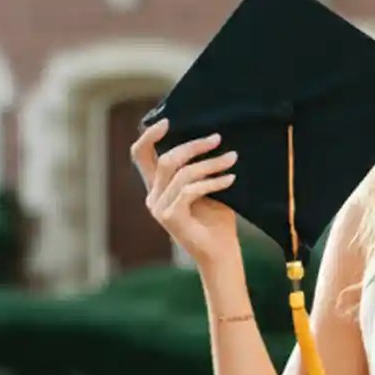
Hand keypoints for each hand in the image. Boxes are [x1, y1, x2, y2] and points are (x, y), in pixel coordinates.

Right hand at [130, 119, 239, 265]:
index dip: (149, 136)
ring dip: (211, 163)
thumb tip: (211, 137)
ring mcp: (159, 208)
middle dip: (194, 146)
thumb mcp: (208, 187)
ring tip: (232, 159)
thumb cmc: (217, 221)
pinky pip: (191, 189)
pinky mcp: (170, 217)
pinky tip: (231, 179)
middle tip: (218, 138)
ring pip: (182, 173)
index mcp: (158, 188)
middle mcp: (153, 197)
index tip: (169, 121)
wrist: (221, 254)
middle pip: (166, 159)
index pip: (141, 155)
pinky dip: (213, 181)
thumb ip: (200, 168)